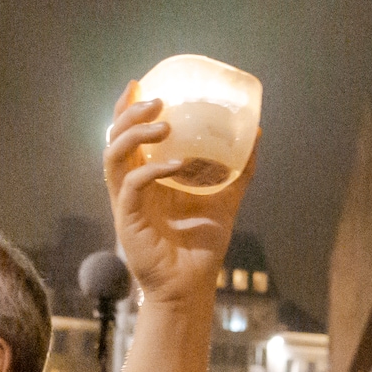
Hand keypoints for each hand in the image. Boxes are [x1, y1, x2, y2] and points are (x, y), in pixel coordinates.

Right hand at [103, 85, 257, 308]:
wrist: (190, 286)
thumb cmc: (200, 246)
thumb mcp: (225, 197)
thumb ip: (239, 169)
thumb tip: (257, 134)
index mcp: (145, 178)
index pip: (126, 135)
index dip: (127, 108)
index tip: (139, 84)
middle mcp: (130, 186)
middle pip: (114, 138)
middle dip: (130, 113)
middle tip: (157, 100)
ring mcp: (126, 202)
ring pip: (114, 155)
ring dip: (136, 134)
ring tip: (165, 125)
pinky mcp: (128, 220)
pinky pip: (133, 185)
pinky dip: (153, 170)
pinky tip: (177, 164)